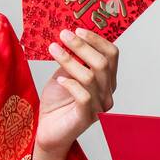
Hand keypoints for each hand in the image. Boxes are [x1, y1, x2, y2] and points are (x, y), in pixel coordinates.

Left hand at [36, 27, 117, 158]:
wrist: (48, 130)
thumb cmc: (57, 102)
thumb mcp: (64, 73)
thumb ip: (72, 59)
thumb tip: (68, 35)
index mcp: (106, 80)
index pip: (112, 55)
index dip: (97, 40)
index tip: (78, 29)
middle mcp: (107, 93)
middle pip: (102, 63)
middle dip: (82, 45)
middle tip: (63, 34)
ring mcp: (98, 106)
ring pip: (90, 77)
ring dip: (70, 60)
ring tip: (53, 49)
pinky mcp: (86, 117)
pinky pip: (84, 96)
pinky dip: (71, 83)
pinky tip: (59, 79)